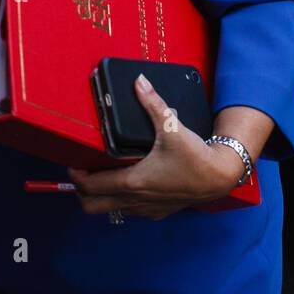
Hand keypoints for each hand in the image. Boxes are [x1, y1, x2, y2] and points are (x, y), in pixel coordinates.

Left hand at [67, 73, 244, 220]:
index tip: (73, 163)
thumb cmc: (196, 156)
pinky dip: (122, 202)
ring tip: (102, 177)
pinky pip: (130, 212)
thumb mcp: (171, 126)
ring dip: (102, 197)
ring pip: (111, 210)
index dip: (76, 175)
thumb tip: (139, 81)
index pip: (90, 185)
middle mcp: (136, 199)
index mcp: (133, 181)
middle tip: (82, 174)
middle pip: (92, 207)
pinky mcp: (158, 212)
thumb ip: (152, 103)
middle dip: (81, 192)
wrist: (220, 177)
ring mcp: (146, 209)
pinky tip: (129, 185)